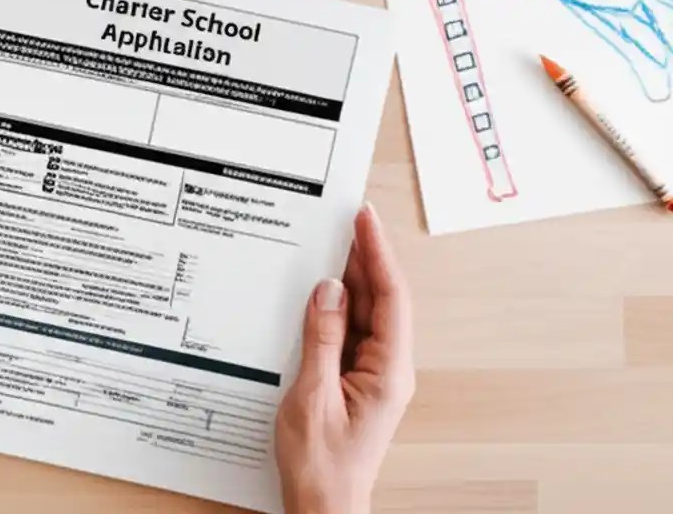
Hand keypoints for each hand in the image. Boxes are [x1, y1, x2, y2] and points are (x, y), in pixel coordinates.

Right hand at [275, 204, 414, 513]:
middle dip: (364, 256)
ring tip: (330, 242)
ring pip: (365, 313)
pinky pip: (349, 331)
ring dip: (349, 279)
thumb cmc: (321, 465)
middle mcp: (387, 368)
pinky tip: (319, 291)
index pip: (390, 297)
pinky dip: (336, 306)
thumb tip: (328, 290)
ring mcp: (372, 374)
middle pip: (381, 299)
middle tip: (345, 217)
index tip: (365, 219)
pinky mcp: (354, 380)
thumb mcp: (312, 396)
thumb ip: (321, 338)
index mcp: (388, 371)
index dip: (377, 252)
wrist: (322, 506)